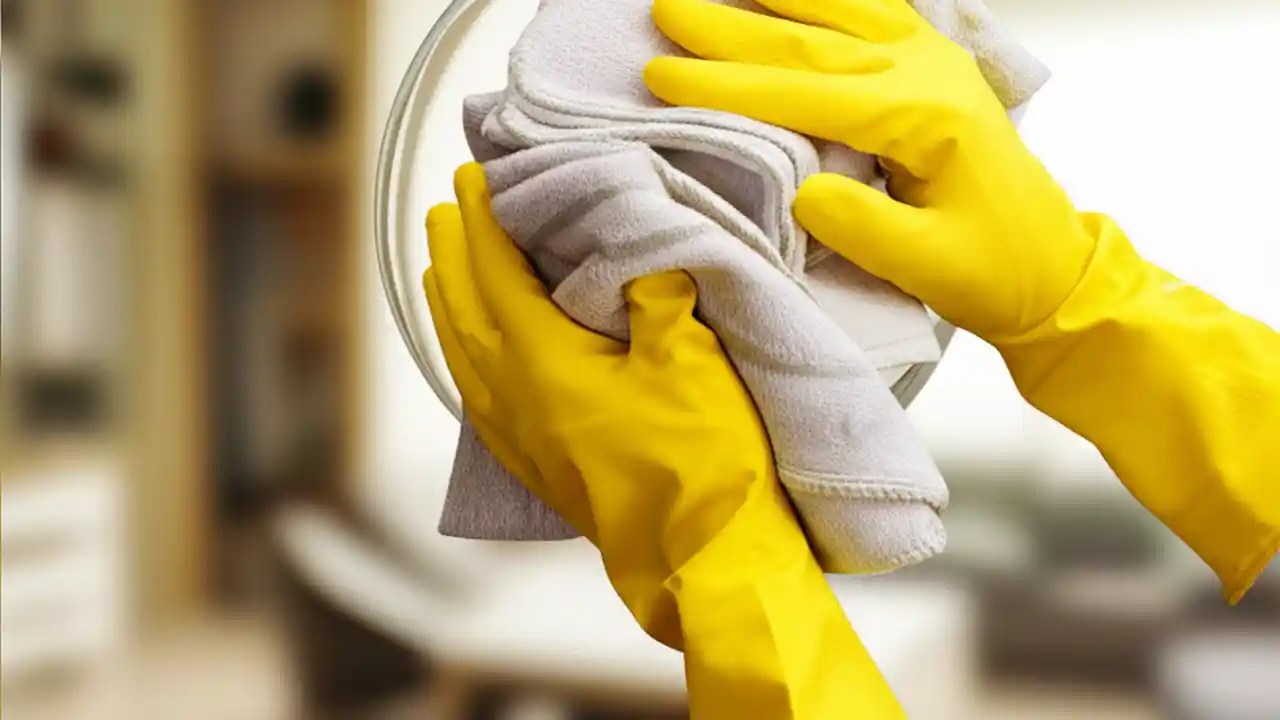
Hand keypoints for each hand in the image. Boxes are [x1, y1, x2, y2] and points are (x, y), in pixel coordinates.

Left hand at [424, 163, 905, 716]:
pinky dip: (466, 359)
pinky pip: (476, 399)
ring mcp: (519, 440)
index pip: (496, 273)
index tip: (472, 178)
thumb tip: (635, 252)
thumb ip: (654, 293)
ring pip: (462, 357)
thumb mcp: (690, 358)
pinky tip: (476, 359)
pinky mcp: (535, 469)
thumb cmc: (702, 460)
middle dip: (452, 256)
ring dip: (449, 305)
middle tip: (445, 212)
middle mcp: (512, 399)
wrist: (706, 561)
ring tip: (442, 273)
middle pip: (463, 311)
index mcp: (542, 362)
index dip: (484, 221)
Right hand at [646, 0, 1279, 603]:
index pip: (806, 94)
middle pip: (812, 40)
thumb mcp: (925, 265)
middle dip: (731, 27)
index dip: (729, 85)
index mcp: (923, 118)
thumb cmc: (992, 271)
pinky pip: (876, 9)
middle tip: (666, 10)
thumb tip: (799, 187)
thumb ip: (861, 226)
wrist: (1053, 268)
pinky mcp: (936, 66)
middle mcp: (929, 72)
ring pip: (842, 10)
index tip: (664, 77)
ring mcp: (935, 60)